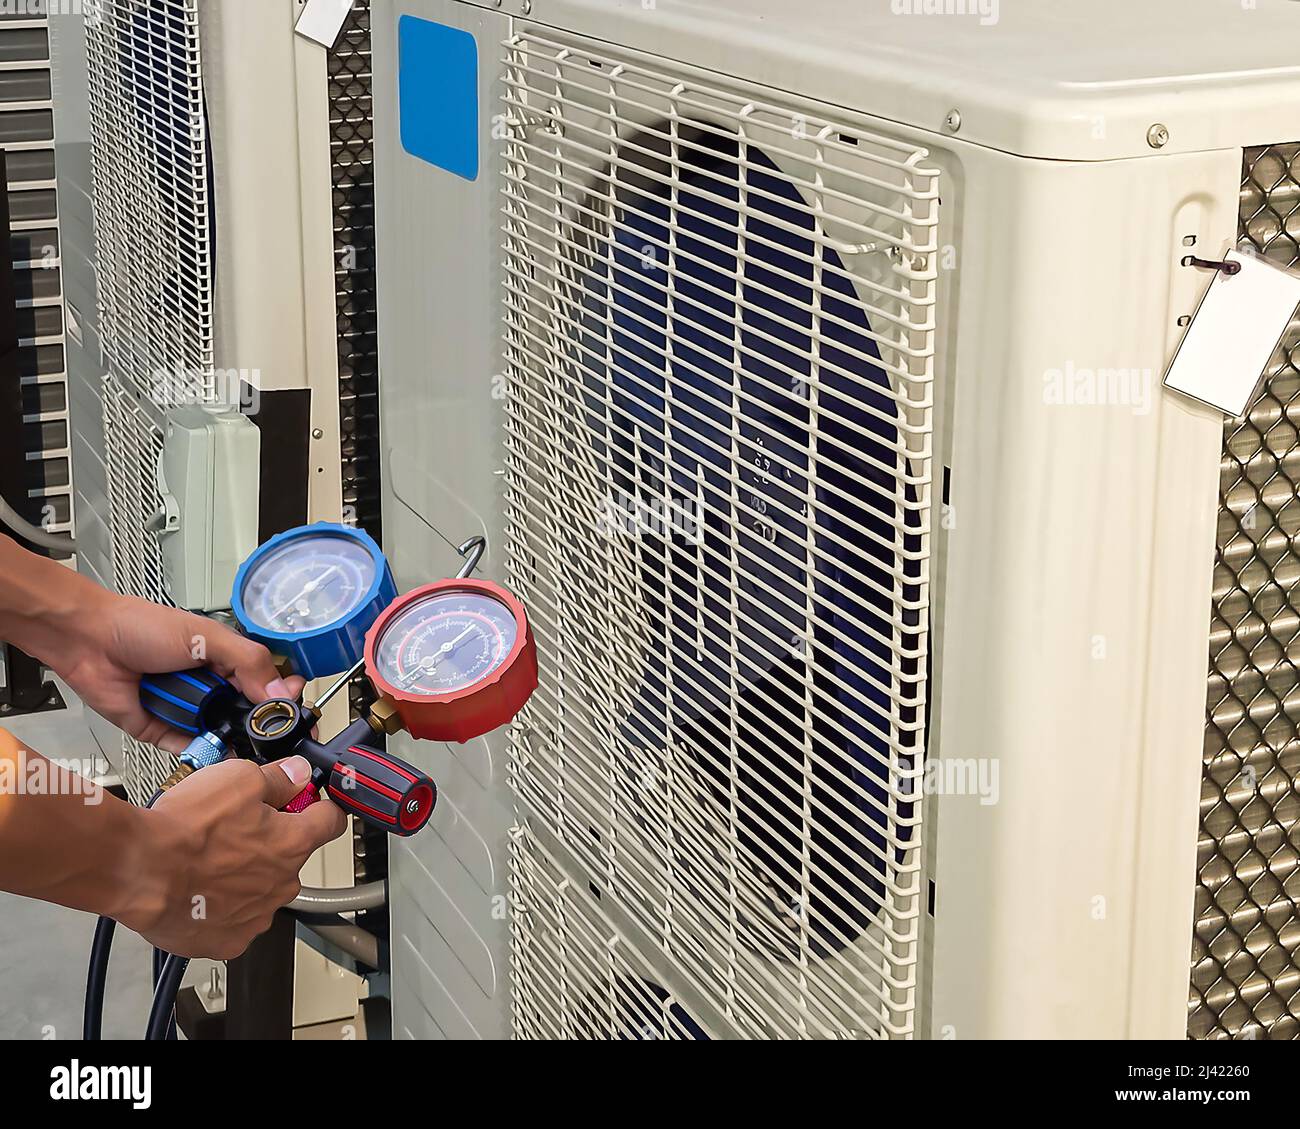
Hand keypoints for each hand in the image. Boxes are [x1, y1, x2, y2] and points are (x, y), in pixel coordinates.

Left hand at [52, 592, 302, 752]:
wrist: (88, 642)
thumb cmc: (142, 627)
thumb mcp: (206, 637)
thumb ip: (247, 661)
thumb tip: (280, 690)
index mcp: (226, 661)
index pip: (267, 682)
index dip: (281, 696)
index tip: (293, 710)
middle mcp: (211, 687)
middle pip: (248, 714)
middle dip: (259, 724)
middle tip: (272, 734)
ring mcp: (188, 711)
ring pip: (223, 734)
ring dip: (233, 740)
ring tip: (245, 745)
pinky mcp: (163, 731)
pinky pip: (191, 749)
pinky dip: (204, 754)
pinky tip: (217, 756)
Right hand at [122, 756, 347, 958]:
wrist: (139, 871)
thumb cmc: (186, 828)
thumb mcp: (239, 779)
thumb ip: (277, 778)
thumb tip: (297, 773)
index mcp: (293, 843)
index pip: (331, 822)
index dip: (319, 808)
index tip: (308, 803)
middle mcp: (282, 883)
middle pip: (290, 856)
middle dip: (270, 842)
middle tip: (235, 828)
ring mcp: (257, 915)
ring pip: (261, 889)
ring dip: (244, 875)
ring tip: (209, 860)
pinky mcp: (228, 940)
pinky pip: (235, 920)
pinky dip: (222, 907)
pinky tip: (199, 890)